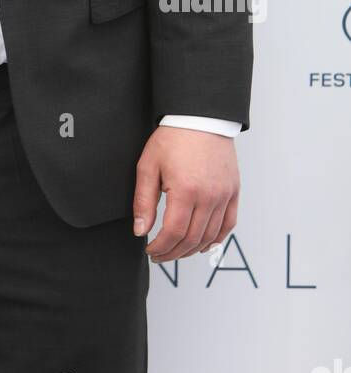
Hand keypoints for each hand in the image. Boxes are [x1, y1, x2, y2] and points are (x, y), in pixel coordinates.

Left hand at [133, 126, 238, 262]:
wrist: (200, 117)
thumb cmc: (172, 138)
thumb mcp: (148, 165)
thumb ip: (144, 201)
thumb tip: (140, 230)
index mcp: (186, 191)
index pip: (174, 233)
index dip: (160, 247)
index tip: (150, 251)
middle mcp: (209, 197)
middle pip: (192, 239)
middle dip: (173, 252)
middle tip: (159, 255)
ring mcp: (224, 195)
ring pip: (210, 236)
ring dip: (192, 250)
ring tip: (176, 251)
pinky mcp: (233, 192)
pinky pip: (228, 224)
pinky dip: (216, 240)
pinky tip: (202, 245)